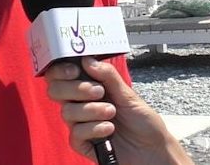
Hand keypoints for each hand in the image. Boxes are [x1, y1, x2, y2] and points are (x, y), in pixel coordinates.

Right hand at [45, 56, 193, 164]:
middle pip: (56, 91)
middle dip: (76, 88)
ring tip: (112, 112)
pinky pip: (76, 134)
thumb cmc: (142, 120)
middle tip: (98, 91)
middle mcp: (82, 104)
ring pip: (67, 112)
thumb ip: (108, 76)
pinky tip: (109, 129)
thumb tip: (87, 60)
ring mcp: (81, 124)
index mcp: (89, 88)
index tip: (75, 70)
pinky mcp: (83, 143)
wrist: (152, 148)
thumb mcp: (128, 94)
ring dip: (91, 110)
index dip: (61, 70)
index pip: (61, 75)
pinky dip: (94, 129)